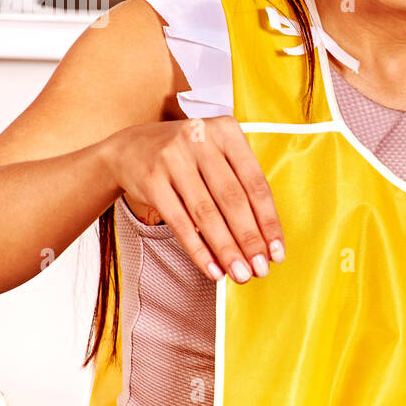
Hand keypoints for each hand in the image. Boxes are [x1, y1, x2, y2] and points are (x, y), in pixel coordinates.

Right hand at [101, 116, 283, 282]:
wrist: (128, 148)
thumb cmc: (187, 158)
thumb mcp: (217, 155)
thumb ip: (241, 186)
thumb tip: (265, 241)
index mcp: (227, 131)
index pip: (256, 183)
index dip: (268, 221)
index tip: (277, 251)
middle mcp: (201, 139)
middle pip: (233, 199)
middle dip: (250, 240)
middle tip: (260, 270)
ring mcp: (173, 158)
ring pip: (207, 213)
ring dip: (226, 249)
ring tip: (240, 274)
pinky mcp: (152, 179)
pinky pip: (179, 222)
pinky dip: (198, 249)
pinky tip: (212, 268)